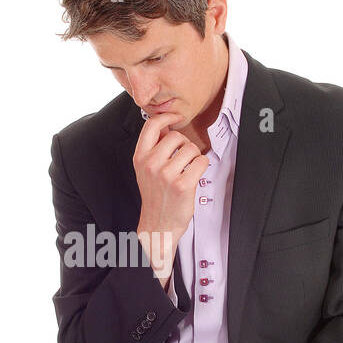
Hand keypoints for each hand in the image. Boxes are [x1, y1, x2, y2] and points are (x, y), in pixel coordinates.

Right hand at [133, 115, 210, 282]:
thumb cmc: (155, 197)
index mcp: (140, 158)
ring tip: (187, 169)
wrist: (158, 225)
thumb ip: (154, 147)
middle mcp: (151, 164)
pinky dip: (202, 166)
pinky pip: (201, 162)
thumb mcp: (145, 169)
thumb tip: (166, 123)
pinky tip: (194, 175)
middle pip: (177, 136)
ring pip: (191, 148)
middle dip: (184, 144)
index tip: (176, 117)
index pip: (152, 125)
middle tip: (182, 158)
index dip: (167, 116)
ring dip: (194, 156)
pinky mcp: (183, 185)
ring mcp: (166, 174)